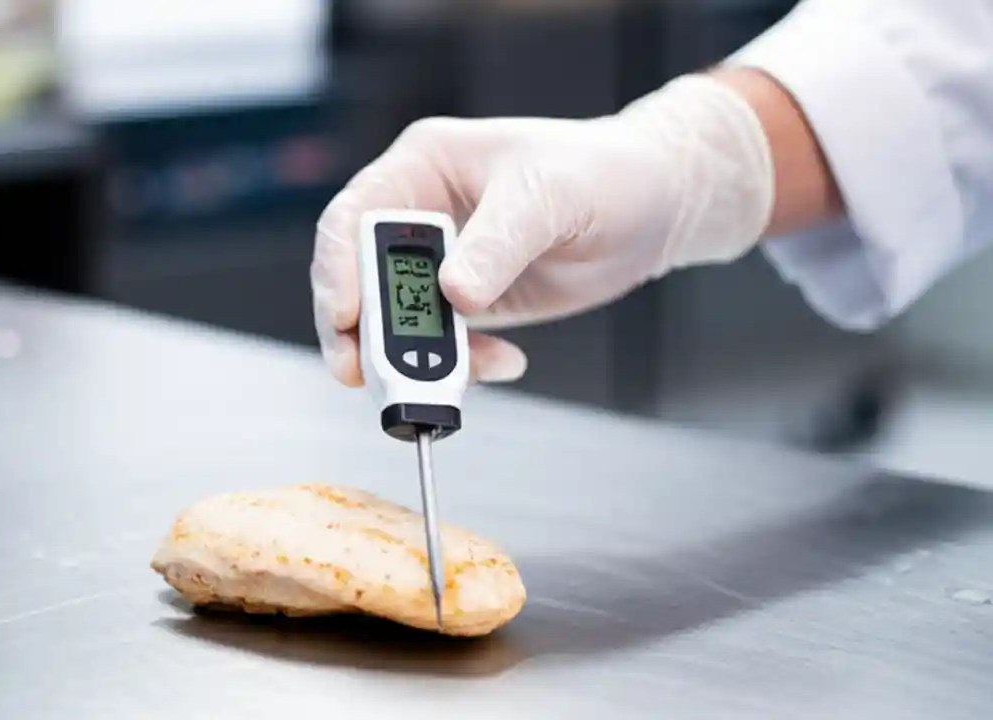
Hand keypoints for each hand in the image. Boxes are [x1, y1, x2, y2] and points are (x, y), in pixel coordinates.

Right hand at [311, 75, 773, 386]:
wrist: (655, 206)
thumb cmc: (603, 173)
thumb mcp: (547, 197)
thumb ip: (498, 244)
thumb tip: (453, 295)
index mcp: (422, 168)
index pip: (351, 218)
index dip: (337, 271)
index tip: (345, 318)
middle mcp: (420, 215)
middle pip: (359, 279)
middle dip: (362, 331)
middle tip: (368, 374)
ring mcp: (443, 261)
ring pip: (394, 320)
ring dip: (411, 358)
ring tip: (446, 383)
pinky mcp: (471, 301)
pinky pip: (444, 344)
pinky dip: (464, 365)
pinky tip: (506, 363)